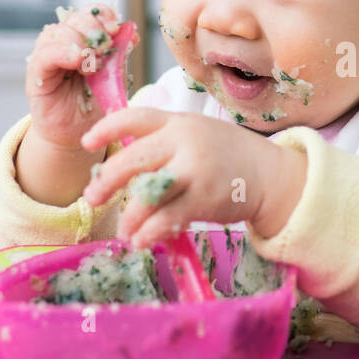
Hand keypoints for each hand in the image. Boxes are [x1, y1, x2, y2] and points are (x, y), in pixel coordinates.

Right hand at [24, 3, 134, 151]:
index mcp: (85, 40)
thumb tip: (131, 31)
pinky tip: (76, 60)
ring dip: (80, 43)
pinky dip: (61, 53)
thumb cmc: (97, 106)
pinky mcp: (36, 75)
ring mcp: (49, 57)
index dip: (105, 16)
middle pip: (76, 18)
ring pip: (59, 32)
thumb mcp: (115, 80)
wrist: (79, 135)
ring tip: (93, 64)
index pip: (92, 13)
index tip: (117, 28)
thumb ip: (121, 56)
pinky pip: (44, 55)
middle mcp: (65, 44)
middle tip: (105, 50)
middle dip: (94, 29)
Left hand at [79, 109, 307, 246]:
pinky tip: (142, 240)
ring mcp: (195, 169)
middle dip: (107, 180)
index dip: (106, 129)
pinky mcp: (205, 197)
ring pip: (148, 192)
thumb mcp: (198, 134)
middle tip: (92, 197)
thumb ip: (165, 142)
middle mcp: (185, 141)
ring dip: (129, 215)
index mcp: (179, 122)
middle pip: (133, 159)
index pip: (135, 117)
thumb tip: (124, 166)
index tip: (86, 142)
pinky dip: (150, 231)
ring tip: (124, 229)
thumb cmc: (229, 156)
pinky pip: (168, 217)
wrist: (271, 175)